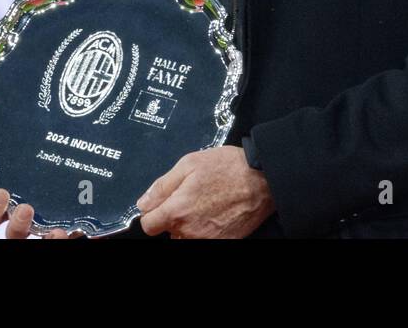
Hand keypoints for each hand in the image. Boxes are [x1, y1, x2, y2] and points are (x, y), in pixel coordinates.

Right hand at [0, 143, 84, 238]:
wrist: (87, 173)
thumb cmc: (47, 160)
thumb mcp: (23, 150)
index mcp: (14, 200)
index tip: (0, 193)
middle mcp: (30, 216)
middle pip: (13, 233)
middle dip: (16, 225)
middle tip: (25, 208)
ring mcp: (50, 224)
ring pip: (38, 238)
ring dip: (45, 236)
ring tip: (53, 229)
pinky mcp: (74, 228)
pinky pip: (70, 240)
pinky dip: (68, 238)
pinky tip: (75, 230)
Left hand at [136, 145, 274, 238]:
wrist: (263, 179)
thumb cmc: (229, 168)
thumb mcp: (189, 164)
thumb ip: (162, 185)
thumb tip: (144, 201)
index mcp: (178, 210)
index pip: (148, 225)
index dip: (152, 213)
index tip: (160, 205)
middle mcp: (190, 230)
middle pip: (169, 232)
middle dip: (174, 218)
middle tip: (190, 198)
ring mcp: (207, 239)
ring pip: (186, 238)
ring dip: (189, 226)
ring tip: (205, 205)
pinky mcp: (223, 242)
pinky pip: (205, 240)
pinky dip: (206, 230)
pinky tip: (216, 214)